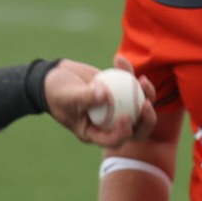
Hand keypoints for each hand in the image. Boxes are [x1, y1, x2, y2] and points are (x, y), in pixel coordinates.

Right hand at [44, 61, 158, 148]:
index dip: (123, 133)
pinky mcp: (119, 92)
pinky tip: (120, 60)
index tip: (126, 117)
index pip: (112, 140)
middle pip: (135, 130)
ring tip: (142, 80)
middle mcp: (108, 124)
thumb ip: (84, 97)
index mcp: (94, 133)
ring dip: (146, 95)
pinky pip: (131, 86)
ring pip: (139, 108)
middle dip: (146, 121)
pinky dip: (129, 73)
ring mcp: (116, 109)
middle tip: (147, 105)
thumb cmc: (56, 91)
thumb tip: (105, 95)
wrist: (54, 77)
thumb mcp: (66, 94)